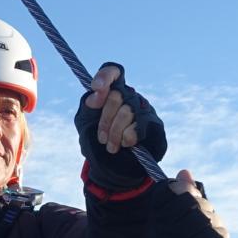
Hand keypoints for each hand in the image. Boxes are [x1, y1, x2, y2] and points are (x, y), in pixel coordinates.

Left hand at [76, 63, 167, 191]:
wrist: (114, 166)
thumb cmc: (97, 140)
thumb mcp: (85, 123)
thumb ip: (88, 106)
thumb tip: (95, 96)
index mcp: (112, 90)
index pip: (112, 71)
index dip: (105, 76)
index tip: (96, 88)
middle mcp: (129, 95)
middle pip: (116, 95)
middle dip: (105, 120)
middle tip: (101, 138)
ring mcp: (143, 108)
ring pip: (127, 112)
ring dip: (115, 133)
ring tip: (110, 146)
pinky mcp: (153, 123)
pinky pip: (138, 126)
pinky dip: (127, 138)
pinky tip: (124, 145)